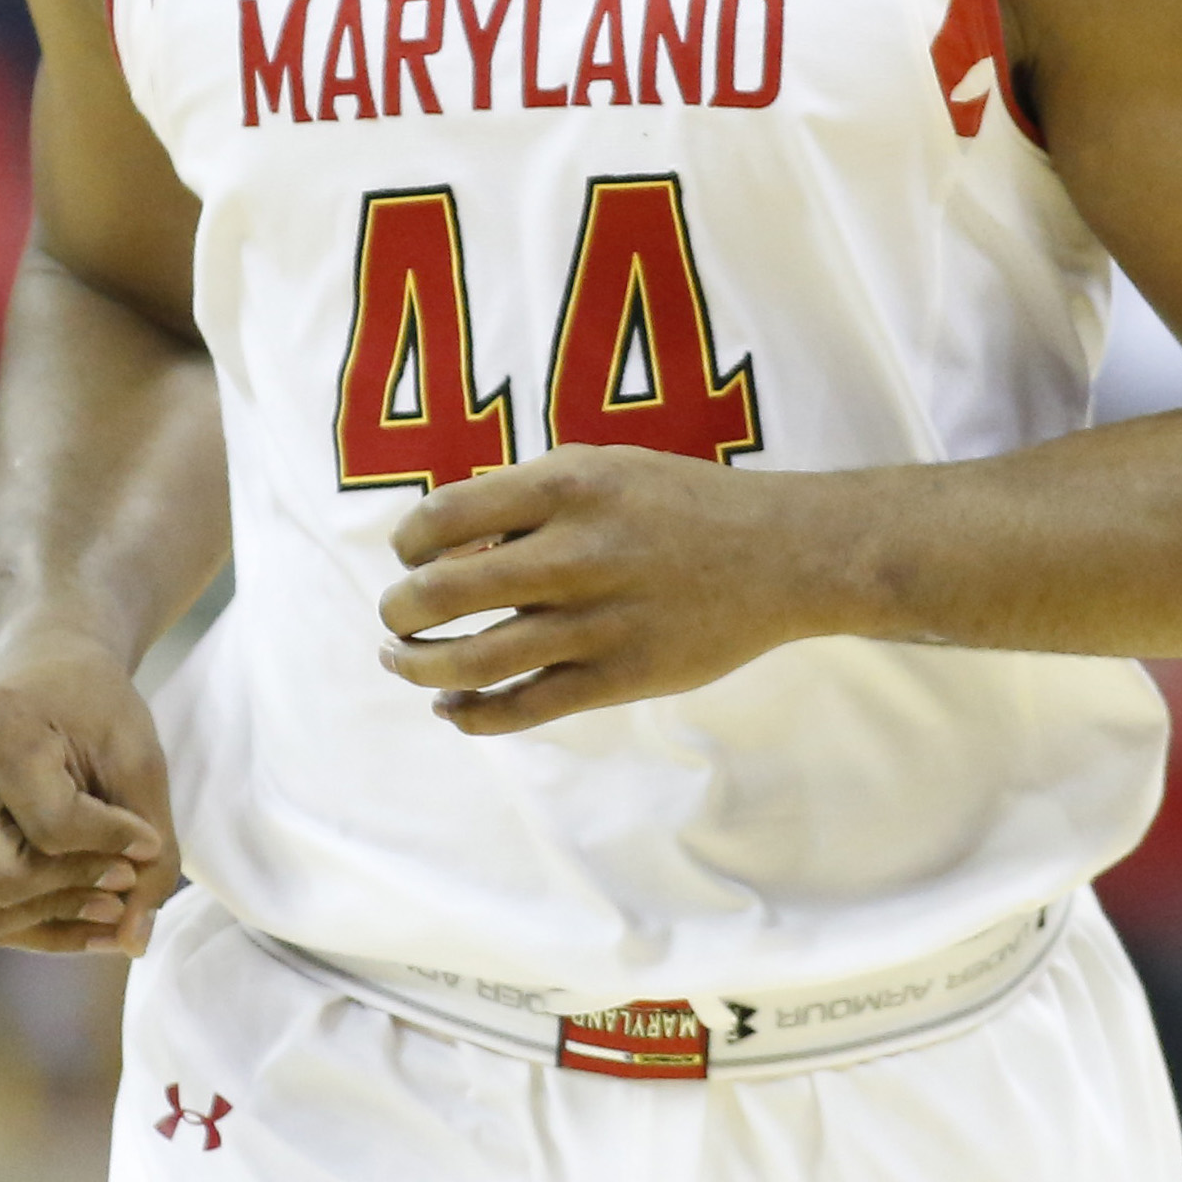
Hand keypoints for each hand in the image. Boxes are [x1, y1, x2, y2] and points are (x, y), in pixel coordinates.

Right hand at [0, 627, 177, 953]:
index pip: (52, 824)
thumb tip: (138, 941)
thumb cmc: (94, 705)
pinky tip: (85, 912)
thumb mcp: (139, 756)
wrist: (40, 667)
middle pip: (4, 881)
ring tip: (114, 904)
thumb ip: (152, 841)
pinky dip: (36, 924)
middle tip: (129, 884)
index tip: (151, 840)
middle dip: (76, 892)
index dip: (112, 844)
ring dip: (56, 919)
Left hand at [377, 448, 825, 733]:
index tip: (411, 554)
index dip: (407, 542)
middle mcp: (577, 552)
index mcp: (570, 485)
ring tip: (403, 660)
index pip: (442, 516)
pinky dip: (470, 714)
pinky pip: (522, 708)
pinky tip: (452, 706)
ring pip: (471, 660)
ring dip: (417, 666)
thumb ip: (528, 497)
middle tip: (397, 616)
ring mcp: (599, 620)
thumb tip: (445, 545)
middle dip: (399, 610)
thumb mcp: (607, 467)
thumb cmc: (683, 505)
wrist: (785, 554)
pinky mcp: (620, 677)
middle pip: (441, 592)